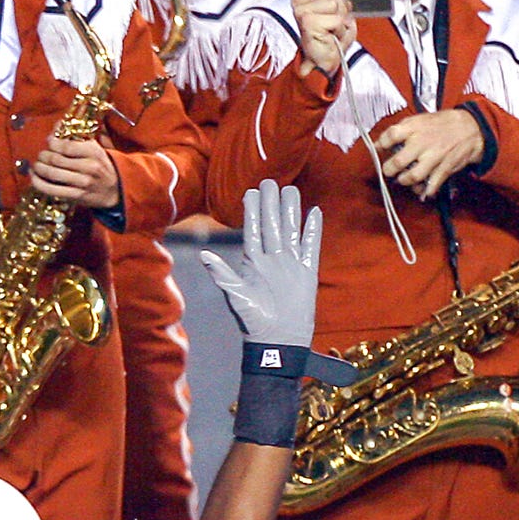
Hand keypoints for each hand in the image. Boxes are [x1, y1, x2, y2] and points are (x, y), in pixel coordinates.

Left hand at [29, 136, 120, 208]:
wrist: (114, 189)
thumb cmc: (100, 165)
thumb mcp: (94, 147)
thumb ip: (76, 136)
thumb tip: (57, 124)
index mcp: (93, 152)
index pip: (66, 146)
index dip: (53, 143)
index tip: (49, 142)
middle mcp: (89, 167)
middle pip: (56, 159)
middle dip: (43, 156)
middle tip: (41, 155)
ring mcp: (82, 183)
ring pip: (51, 173)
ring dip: (38, 168)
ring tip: (36, 165)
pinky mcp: (75, 196)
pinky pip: (50, 189)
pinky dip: (38, 182)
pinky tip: (34, 177)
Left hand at [198, 180, 323, 346]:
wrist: (278, 338)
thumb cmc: (253, 320)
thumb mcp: (235, 295)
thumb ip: (222, 274)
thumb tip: (204, 255)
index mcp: (253, 261)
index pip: (253, 229)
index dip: (252, 210)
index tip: (251, 190)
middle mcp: (272, 258)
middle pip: (272, 224)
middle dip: (271, 203)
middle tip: (271, 180)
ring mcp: (290, 263)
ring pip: (291, 230)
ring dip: (291, 211)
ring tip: (291, 190)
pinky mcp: (307, 271)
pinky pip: (311, 246)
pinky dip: (312, 231)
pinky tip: (314, 213)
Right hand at [293, 0, 356, 78]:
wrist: (325, 62)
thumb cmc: (333, 37)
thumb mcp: (342, 11)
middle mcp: (301, 1)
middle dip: (343, 5)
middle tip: (336, 21)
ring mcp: (301, 11)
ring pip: (336, 2)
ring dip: (342, 19)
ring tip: (334, 29)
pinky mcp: (307, 21)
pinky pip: (336, 18)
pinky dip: (339, 28)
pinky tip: (331, 35)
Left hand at [375, 109, 484, 200]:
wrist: (473, 127)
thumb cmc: (442, 124)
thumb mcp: (420, 119)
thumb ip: (400, 130)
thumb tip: (379, 143)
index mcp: (414, 127)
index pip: (390, 136)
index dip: (381, 144)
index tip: (379, 148)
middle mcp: (422, 142)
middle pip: (397, 162)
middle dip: (389, 170)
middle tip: (390, 170)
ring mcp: (434, 156)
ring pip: (412, 176)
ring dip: (404, 181)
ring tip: (403, 178)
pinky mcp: (445, 167)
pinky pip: (432, 184)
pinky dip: (425, 190)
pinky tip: (422, 189)